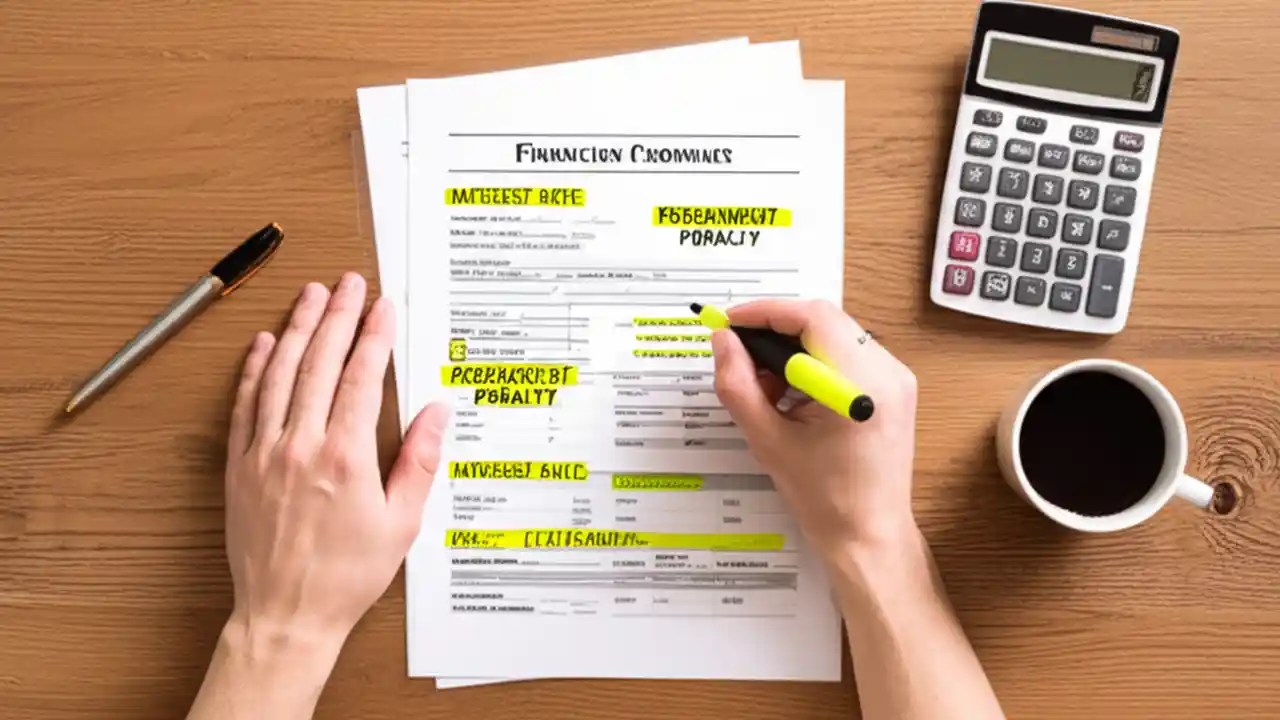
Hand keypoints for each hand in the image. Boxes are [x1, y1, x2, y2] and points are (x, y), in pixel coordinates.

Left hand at [224, 272, 448, 652]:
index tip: (384, 306)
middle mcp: (301, 445)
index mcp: (347, 456)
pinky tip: (264, 344)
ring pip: (280, 373)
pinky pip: (244, 405)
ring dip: (297, 329)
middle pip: (320, 362)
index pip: (363, 376)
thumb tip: (435, 412)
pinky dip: (254, 369)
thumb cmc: (347, 576)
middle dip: (337, 315)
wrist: (286, 615)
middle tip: (349, 283)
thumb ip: (418, 460)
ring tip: (310, 295)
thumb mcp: (402, 522)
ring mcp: (265, 453)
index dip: (375, 334)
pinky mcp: (240, 467)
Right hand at [710, 299, 917, 561]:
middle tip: (742, 357)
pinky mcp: (894, 388)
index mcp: (861, 386)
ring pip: (834, 334)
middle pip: (823, 320)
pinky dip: (814, 362)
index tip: (732, 322)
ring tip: (767, 389)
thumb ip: (739, 385)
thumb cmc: (826, 499)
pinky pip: (847, 353)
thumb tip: (723, 342)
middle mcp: (888, 373)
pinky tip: (792, 396)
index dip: (766, 312)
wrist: (868, 534)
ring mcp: (896, 379)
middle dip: (776, 331)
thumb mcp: (768, 440)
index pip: (812, 318)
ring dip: (794, 349)